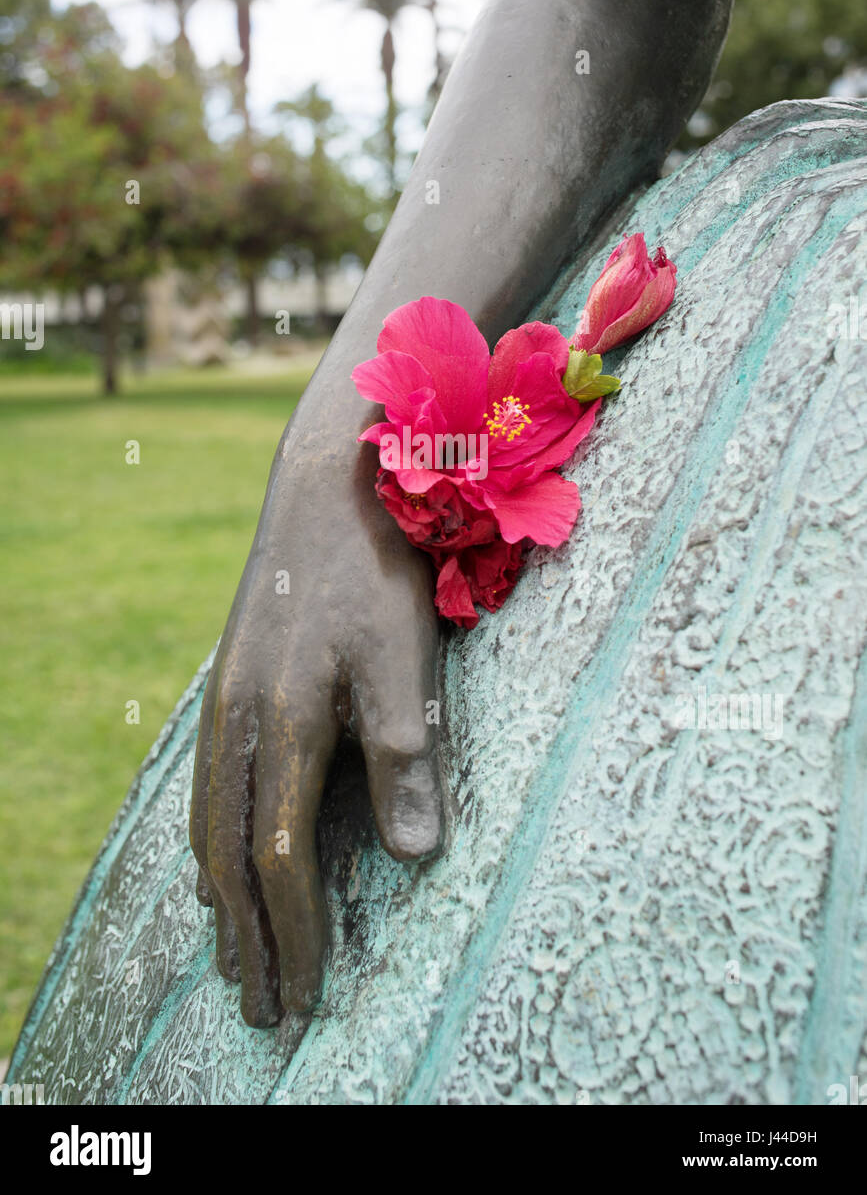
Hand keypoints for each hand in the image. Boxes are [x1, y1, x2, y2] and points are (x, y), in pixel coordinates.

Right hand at [189, 418, 444, 1025]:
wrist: (326, 487)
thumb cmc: (376, 573)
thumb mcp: (405, 660)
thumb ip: (405, 756)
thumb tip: (413, 858)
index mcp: (282, 725)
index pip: (281, 858)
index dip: (295, 929)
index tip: (307, 988)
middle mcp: (238, 724)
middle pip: (231, 856)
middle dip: (249, 937)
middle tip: (259, 1005)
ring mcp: (225, 704)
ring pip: (210, 824)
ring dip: (223, 898)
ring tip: (233, 953)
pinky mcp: (229, 685)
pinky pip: (206, 786)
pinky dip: (210, 841)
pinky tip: (219, 859)